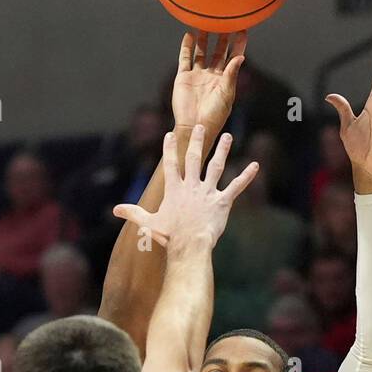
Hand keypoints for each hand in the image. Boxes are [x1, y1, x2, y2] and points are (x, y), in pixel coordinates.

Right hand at [112, 127, 257, 252]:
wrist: (189, 245)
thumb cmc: (169, 236)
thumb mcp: (148, 223)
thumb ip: (133, 212)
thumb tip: (115, 210)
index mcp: (174, 189)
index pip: (171, 164)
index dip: (170, 149)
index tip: (170, 135)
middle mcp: (192, 186)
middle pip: (194, 158)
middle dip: (197, 140)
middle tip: (201, 126)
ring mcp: (208, 192)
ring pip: (216, 166)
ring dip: (222, 150)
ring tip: (228, 136)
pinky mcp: (222, 202)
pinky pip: (237, 186)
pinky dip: (246, 176)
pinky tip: (256, 165)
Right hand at [172, 32, 246, 143]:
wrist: (195, 126)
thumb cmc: (214, 115)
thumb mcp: (226, 94)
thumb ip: (231, 74)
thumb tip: (240, 57)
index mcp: (225, 80)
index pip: (233, 58)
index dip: (238, 44)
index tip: (242, 29)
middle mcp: (211, 76)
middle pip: (218, 52)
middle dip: (222, 38)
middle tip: (225, 21)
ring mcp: (197, 76)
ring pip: (201, 52)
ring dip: (203, 39)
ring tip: (205, 23)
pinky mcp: (184, 78)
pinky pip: (185, 59)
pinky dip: (186, 47)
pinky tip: (189, 35)